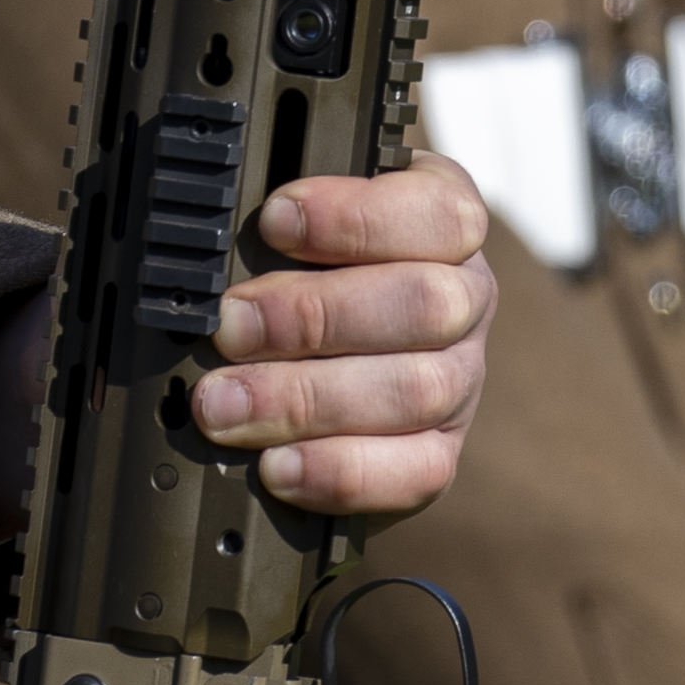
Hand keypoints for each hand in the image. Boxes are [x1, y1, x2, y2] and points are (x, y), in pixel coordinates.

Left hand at [196, 149, 500, 514]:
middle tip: (230, 328)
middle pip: (424, 304)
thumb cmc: (309, 262)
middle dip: (312, 315)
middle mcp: (467, 298)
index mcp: (446, 223)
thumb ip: (282, 224)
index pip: (438, 212)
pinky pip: (415, 471)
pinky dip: (339, 472)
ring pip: (416, 391)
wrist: (328, 339)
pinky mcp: (441, 450)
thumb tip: (217, 250)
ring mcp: (461, 380)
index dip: (357, 217)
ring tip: (225, 405)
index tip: (274, 222)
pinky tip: (276, 466)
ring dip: (306, 401)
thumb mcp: (303, 220)